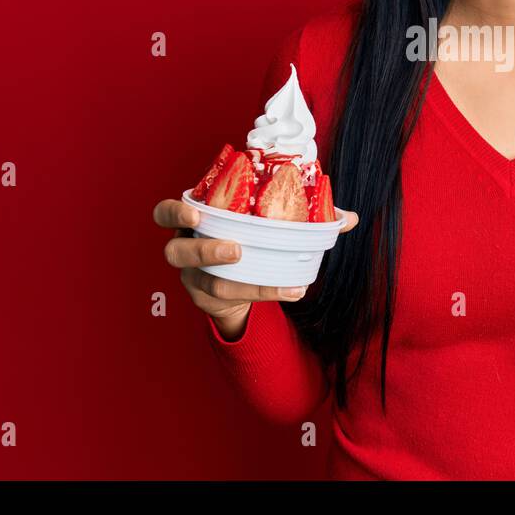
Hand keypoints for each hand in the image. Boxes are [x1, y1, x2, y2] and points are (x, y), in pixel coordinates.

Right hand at [153, 198, 359, 338]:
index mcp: (194, 219)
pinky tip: (290, 290)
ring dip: (242, 281)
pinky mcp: (206, 300)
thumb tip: (349, 218)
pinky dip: (262, 293)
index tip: (194, 214)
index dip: (175, 214)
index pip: (166, 213)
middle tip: (236, 249)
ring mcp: (193, 277)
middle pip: (177, 252)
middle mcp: (185, 247)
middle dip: (204, 250)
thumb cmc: (250, 240)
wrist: (237, 282)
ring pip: (207, 282)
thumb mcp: (265, 223)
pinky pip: (228, 301)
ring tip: (278, 280)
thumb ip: (305, 216)